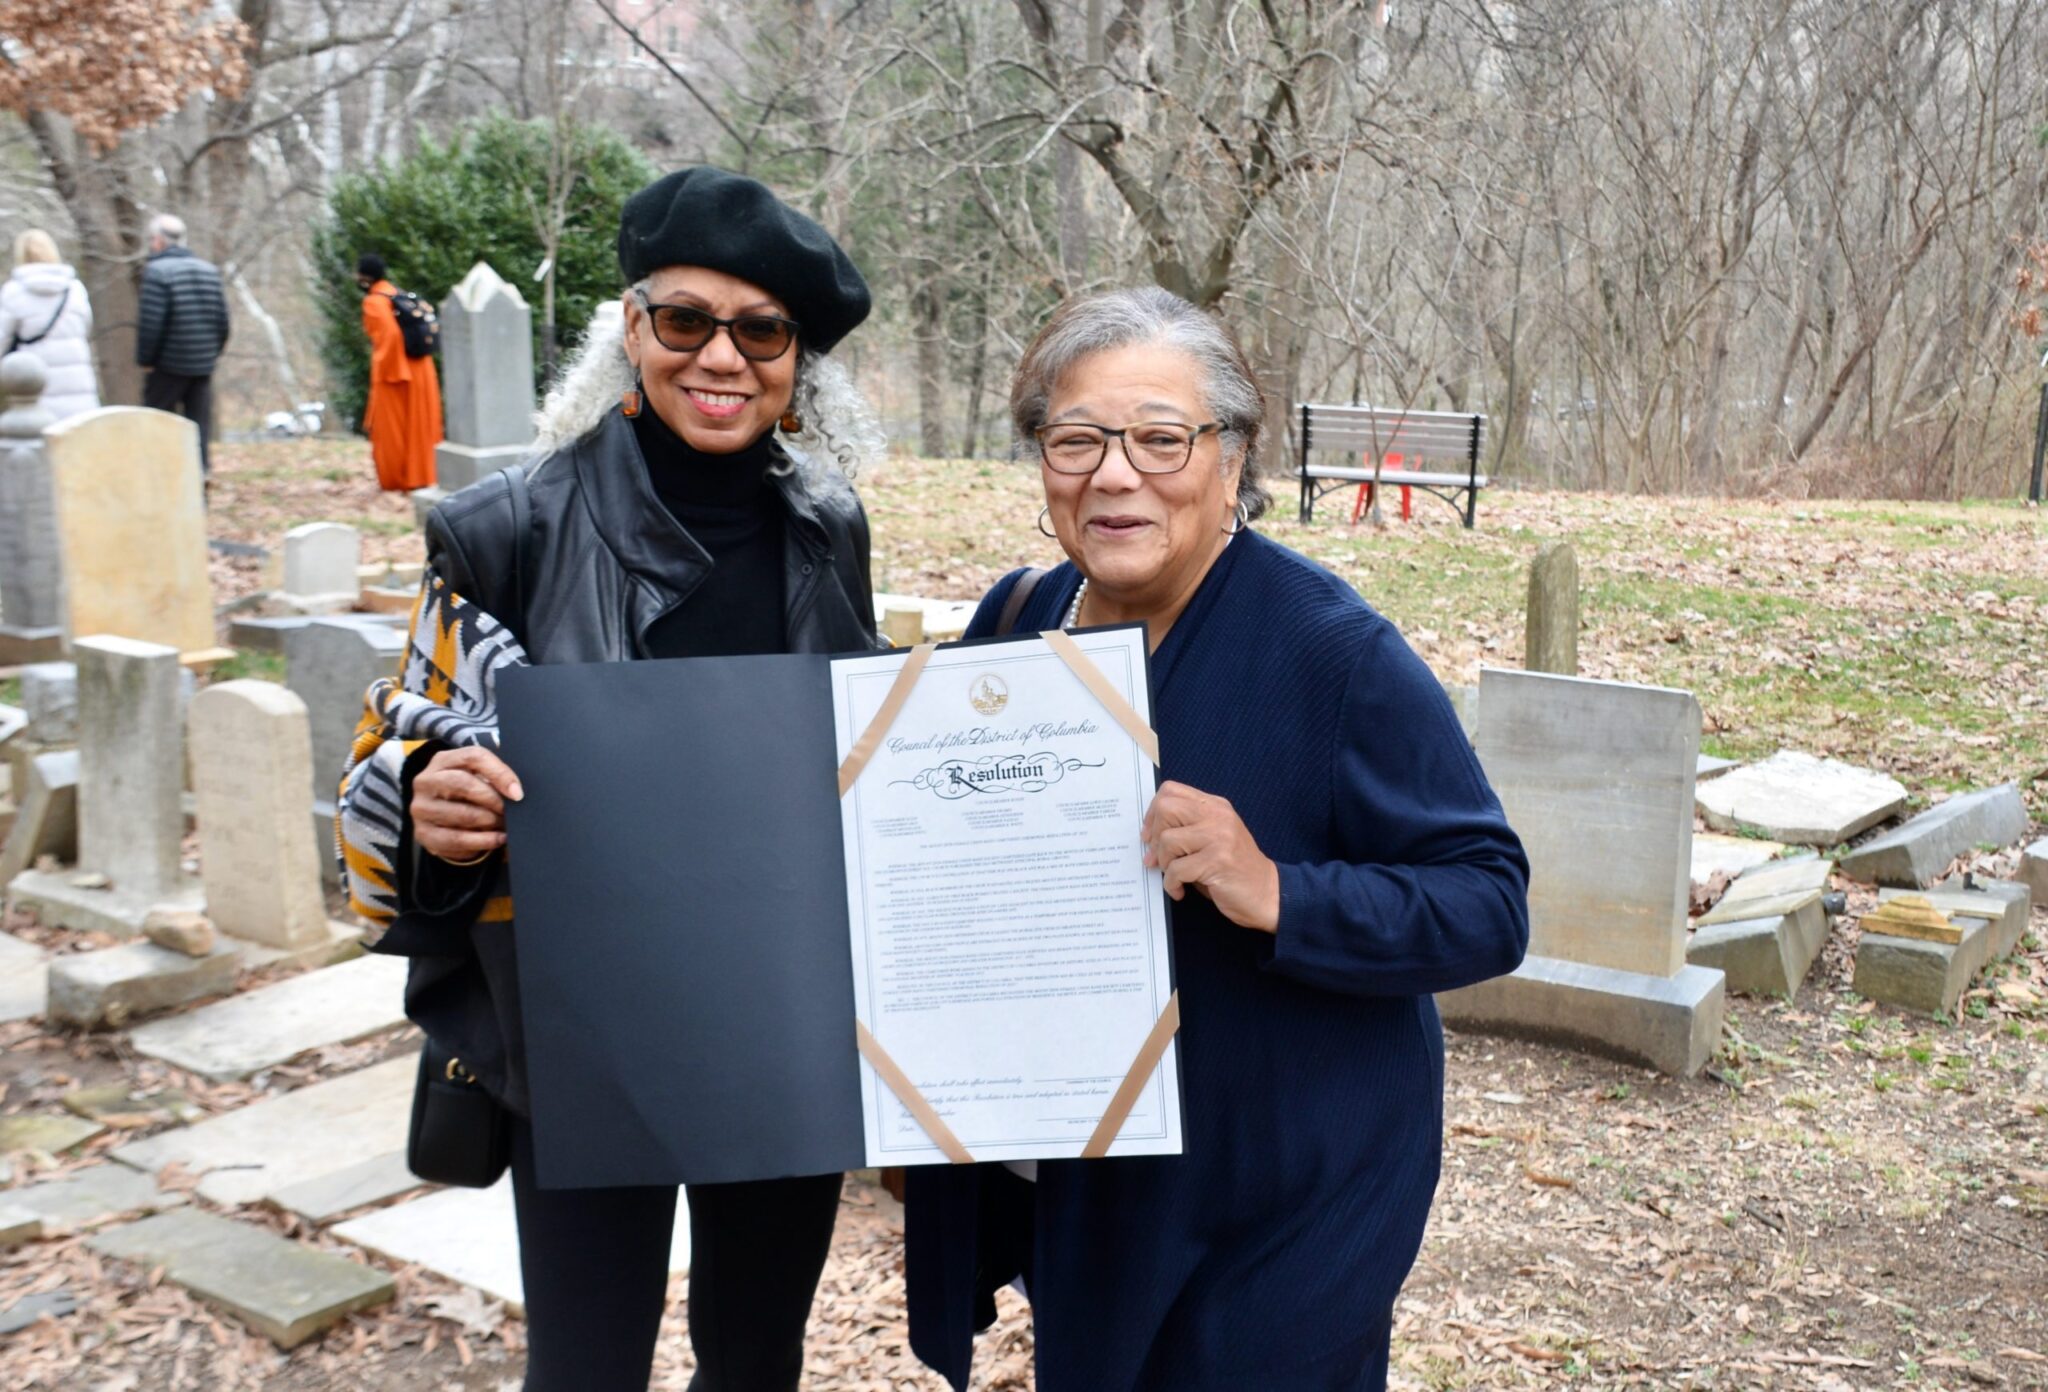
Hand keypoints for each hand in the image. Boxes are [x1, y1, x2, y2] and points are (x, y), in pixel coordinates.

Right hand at [411, 747, 522, 864]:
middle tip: (510, 811)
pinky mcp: (423, 833)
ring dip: (490, 821)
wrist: (442, 820)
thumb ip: (494, 776)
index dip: (499, 773)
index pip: (473, 757)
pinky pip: (457, 839)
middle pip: (463, 783)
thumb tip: (517, 790)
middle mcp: (426, 781)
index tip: (517, 793)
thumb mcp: (477, 777)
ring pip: (462, 814)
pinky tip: (498, 839)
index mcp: (443, 760)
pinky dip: (483, 841)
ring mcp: (422, 808)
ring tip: (505, 825)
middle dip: (493, 799)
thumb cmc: (467, 794)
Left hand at [1140, 781, 1279, 932]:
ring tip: (1176, 876)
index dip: (1153, 813)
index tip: (1150, 835)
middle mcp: (1218, 816)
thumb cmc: (1234, 870)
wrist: (1268, 893)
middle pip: (1166, 808)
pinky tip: (1181, 890)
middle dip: (1155, 836)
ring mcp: (1219, 837)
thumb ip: (1186, 829)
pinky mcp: (1218, 861)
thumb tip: (1148, 837)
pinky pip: (1177, 869)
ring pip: (1168, 840)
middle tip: (1159, 858)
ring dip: (1165, 864)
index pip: (1171, 790)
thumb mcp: (1212, 839)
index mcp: (1215, 806)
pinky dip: (1172, 884)